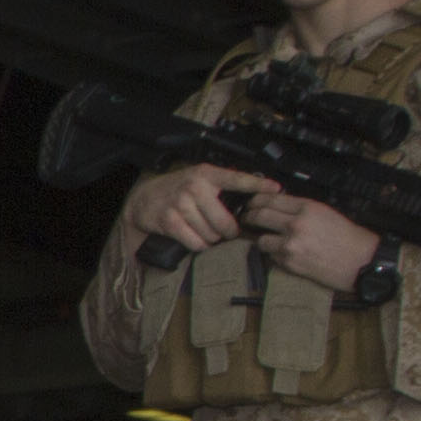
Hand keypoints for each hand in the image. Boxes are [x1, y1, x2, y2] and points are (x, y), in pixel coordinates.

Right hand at [126, 164, 263, 255]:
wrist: (143, 200)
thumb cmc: (177, 191)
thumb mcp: (199, 179)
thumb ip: (221, 186)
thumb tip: (255, 200)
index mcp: (207, 174)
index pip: (237, 179)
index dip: (258, 185)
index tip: (276, 189)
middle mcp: (194, 186)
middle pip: (226, 222)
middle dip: (228, 232)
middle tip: (225, 231)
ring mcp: (181, 203)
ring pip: (211, 235)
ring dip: (211, 239)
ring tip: (205, 232)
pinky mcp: (170, 221)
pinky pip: (196, 243)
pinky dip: (198, 245)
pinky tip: (195, 239)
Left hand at [238, 189, 387, 292]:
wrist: (362, 261)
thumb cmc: (348, 237)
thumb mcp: (326, 213)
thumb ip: (301, 209)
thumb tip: (280, 207)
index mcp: (307, 207)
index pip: (270, 199)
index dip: (256, 201)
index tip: (252, 203)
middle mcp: (296, 224)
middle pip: (259, 216)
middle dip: (250, 217)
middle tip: (248, 219)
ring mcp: (291, 245)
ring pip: (261, 240)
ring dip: (262, 240)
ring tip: (268, 240)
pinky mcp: (290, 263)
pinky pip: (272, 257)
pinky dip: (275, 255)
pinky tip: (285, 254)